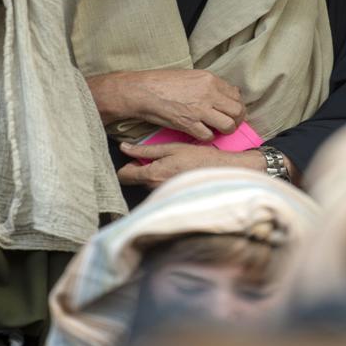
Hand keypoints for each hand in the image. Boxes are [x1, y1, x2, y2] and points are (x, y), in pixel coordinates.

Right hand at [90, 69, 244, 141]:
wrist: (142, 90)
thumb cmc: (163, 82)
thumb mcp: (190, 75)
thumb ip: (209, 84)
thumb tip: (228, 92)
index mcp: (209, 79)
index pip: (236, 95)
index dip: (236, 106)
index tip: (230, 112)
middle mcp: (208, 93)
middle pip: (238, 111)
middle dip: (236, 120)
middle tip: (229, 124)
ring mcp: (199, 109)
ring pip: (229, 125)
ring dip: (225, 130)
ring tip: (217, 130)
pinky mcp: (188, 123)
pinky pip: (209, 136)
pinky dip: (208, 137)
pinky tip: (202, 134)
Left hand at [116, 142, 273, 187]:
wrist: (222, 173)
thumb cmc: (198, 158)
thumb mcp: (170, 148)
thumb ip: (145, 150)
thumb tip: (124, 148)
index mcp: (151, 174)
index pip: (123, 175)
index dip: (126, 165)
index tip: (135, 158)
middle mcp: (154, 188)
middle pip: (135, 181)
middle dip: (140, 170)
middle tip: (156, 158)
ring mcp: (163, 195)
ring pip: (147, 185)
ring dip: (153, 175)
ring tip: (170, 165)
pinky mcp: (172, 197)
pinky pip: (159, 189)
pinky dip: (163, 181)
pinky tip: (177, 174)